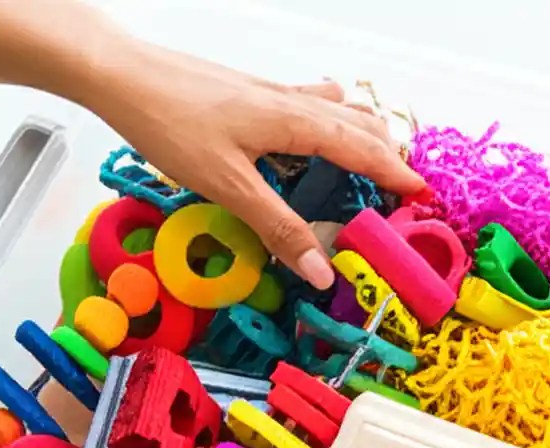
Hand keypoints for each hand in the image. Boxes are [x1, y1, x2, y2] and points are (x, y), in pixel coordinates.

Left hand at [82, 42, 425, 289]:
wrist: (124, 76)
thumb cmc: (172, 124)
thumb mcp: (228, 186)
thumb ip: (278, 228)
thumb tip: (322, 271)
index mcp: (298, 123)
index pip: (366, 152)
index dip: (398, 177)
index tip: (425, 199)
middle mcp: (294, 103)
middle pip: (362, 126)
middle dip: (387, 157)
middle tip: (400, 192)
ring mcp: (274, 93)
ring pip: (339, 111)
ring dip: (362, 136)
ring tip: (372, 165)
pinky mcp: (253, 93)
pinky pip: (310, 104)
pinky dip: (330, 121)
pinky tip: (316, 130)